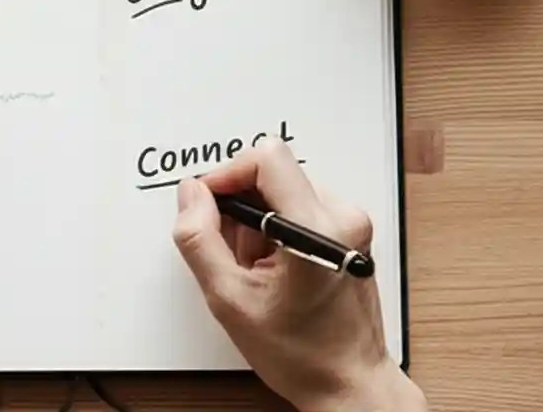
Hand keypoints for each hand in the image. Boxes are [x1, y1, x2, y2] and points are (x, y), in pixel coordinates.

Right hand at [172, 140, 426, 410]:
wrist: (349, 383)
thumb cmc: (302, 354)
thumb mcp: (230, 300)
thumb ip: (200, 239)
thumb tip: (190, 195)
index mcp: (318, 229)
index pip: (266, 158)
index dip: (226, 174)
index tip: (206, 203)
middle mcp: (343, 216)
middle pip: (272, 174)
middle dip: (240, 207)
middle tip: (233, 254)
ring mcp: (351, 223)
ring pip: (282, 191)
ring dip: (257, 222)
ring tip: (258, 270)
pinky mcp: (350, 231)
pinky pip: (299, 207)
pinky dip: (277, 230)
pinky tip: (275, 269)